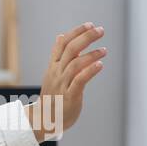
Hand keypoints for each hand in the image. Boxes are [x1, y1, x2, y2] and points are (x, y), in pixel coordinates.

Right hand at [25, 22, 106, 141]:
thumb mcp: (52, 73)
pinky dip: (89, 72)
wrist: (42, 120)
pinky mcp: (69, 97)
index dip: (76, 33)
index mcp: (53, 67)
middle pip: (70, 50)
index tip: (89, 25)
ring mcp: (62, 85)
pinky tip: (100, 65)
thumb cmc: (52, 96)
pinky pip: (79, 82)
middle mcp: (56, 73)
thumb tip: (61, 36)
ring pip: (75, 64)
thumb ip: (58, 56)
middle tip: (100, 30)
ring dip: (91, 55)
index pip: (62, 44)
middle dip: (86, 38)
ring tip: (104, 50)